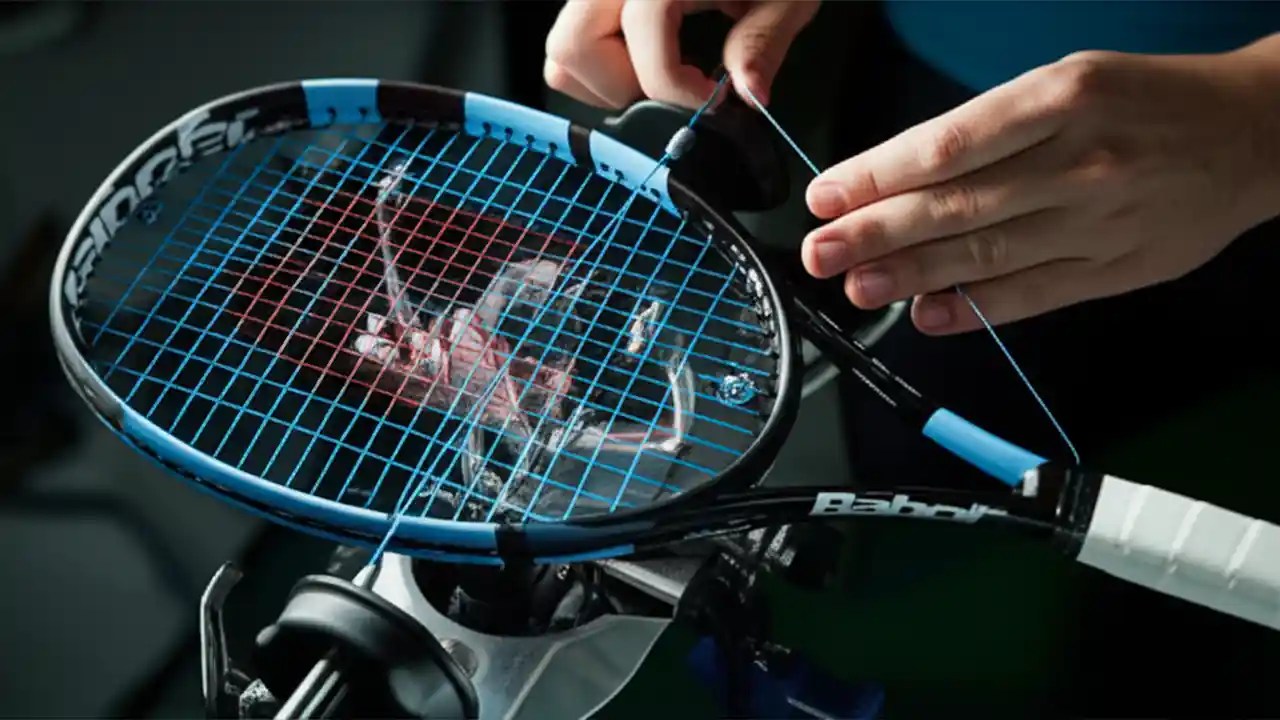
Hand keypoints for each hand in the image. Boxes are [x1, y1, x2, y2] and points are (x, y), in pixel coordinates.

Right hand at [544, 0, 817, 109]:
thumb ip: (763, 41)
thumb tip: (748, 93)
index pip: (641, 26)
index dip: (673, 81)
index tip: (712, 98)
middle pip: (573, 45)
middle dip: (623, 86)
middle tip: (675, 90)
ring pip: (564, 50)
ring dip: (606, 81)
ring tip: (660, 77)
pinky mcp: (599, 1)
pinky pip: (573, 41)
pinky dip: (601, 68)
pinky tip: (647, 63)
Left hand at [800, 40, 1279, 334]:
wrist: (1253, 135)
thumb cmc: (1144, 102)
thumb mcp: (1068, 84)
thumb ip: (989, 132)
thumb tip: (901, 180)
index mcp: (1060, 100)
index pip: (947, 146)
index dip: (876, 177)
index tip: (826, 196)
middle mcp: (1078, 163)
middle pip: (956, 206)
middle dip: (875, 233)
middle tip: (819, 252)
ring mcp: (1098, 223)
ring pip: (986, 256)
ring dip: (910, 277)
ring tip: (856, 287)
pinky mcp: (1115, 271)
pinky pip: (1032, 297)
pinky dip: (974, 312)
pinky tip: (926, 317)